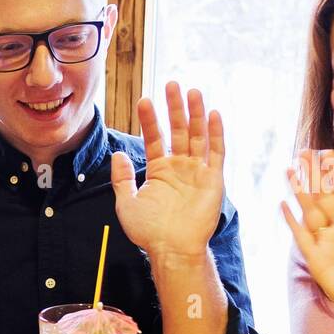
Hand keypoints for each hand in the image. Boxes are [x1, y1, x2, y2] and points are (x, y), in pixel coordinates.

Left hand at [113, 82, 225, 260]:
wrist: (172, 248)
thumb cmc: (149, 231)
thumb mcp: (126, 203)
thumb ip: (121, 178)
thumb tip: (117, 154)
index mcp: (160, 171)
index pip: (155, 138)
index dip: (150, 120)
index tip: (144, 101)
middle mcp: (180, 167)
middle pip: (178, 130)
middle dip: (174, 108)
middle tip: (170, 84)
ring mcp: (198, 171)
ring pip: (197, 136)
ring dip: (195, 114)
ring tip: (191, 91)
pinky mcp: (214, 179)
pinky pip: (217, 152)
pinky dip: (216, 133)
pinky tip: (213, 114)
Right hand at [281, 148, 333, 323]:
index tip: (327, 152)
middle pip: (325, 195)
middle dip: (315, 173)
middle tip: (304, 150)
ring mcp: (330, 244)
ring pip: (311, 210)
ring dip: (300, 190)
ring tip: (291, 169)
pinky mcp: (318, 261)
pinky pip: (302, 237)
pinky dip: (292, 221)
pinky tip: (284, 204)